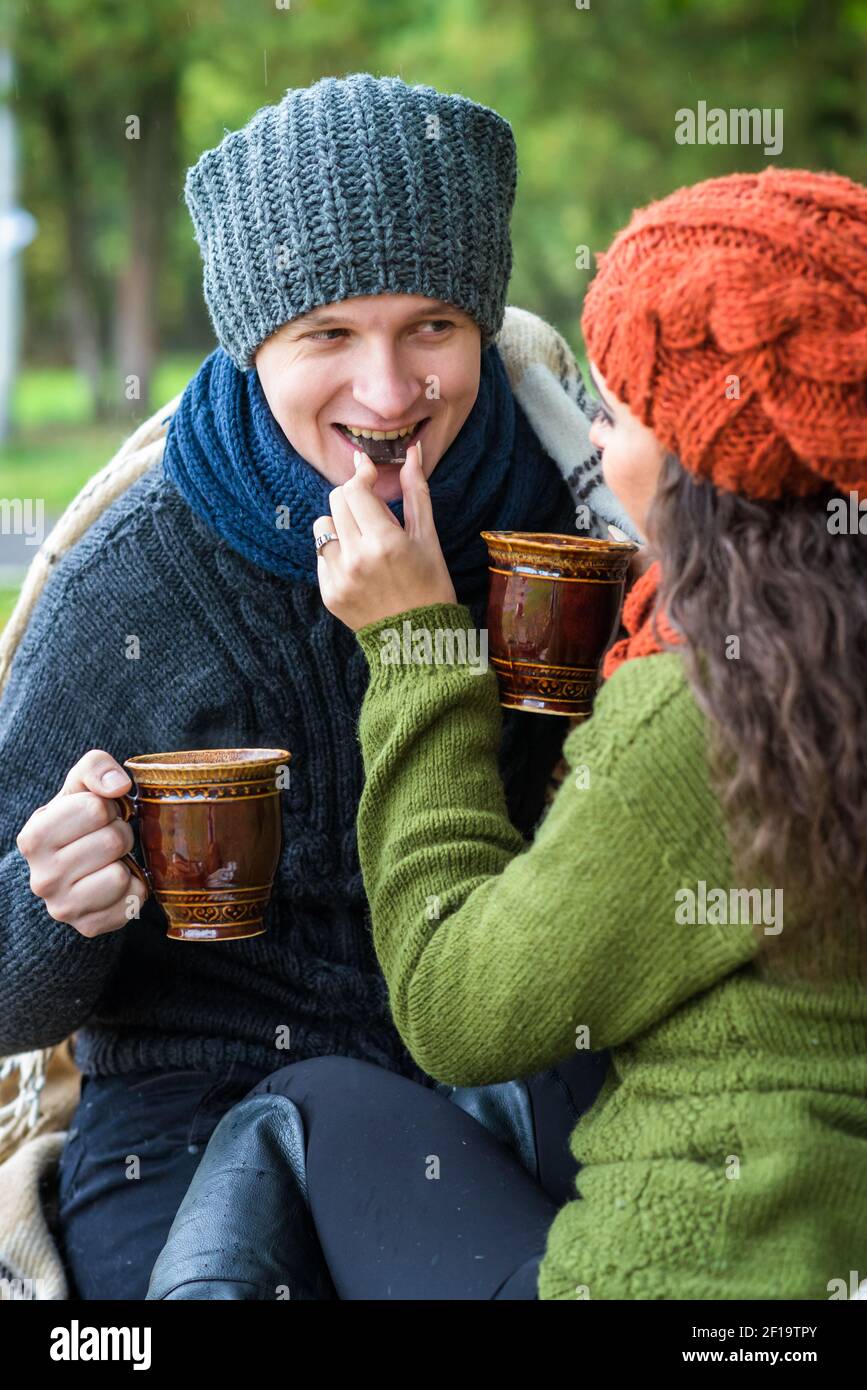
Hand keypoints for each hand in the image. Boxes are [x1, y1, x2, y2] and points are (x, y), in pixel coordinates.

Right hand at [16, 749, 146, 937]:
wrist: (71, 870)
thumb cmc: (78, 822)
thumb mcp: (79, 785)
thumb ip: (96, 768)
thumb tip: (118, 786)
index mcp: (33, 838)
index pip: (95, 808)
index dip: (106, 807)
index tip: (97, 816)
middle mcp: (41, 878)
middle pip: (113, 841)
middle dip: (119, 833)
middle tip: (107, 839)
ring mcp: (63, 908)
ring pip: (120, 874)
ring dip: (126, 861)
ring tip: (110, 860)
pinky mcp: (89, 927)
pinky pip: (133, 899)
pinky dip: (134, 887)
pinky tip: (116, 882)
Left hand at [314, 442, 457, 631]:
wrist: (419, 640)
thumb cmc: (431, 586)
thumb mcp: (428, 538)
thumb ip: (416, 492)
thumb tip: (413, 452)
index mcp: (385, 542)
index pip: (355, 489)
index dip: (361, 475)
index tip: (367, 471)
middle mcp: (357, 559)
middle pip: (336, 501)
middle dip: (353, 497)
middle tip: (374, 513)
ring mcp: (339, 578)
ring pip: (323, 526)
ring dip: (340, 525)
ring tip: (364, 542)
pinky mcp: (329, 593)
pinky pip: (321, 555)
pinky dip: (337, 553)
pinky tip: (360, 567)